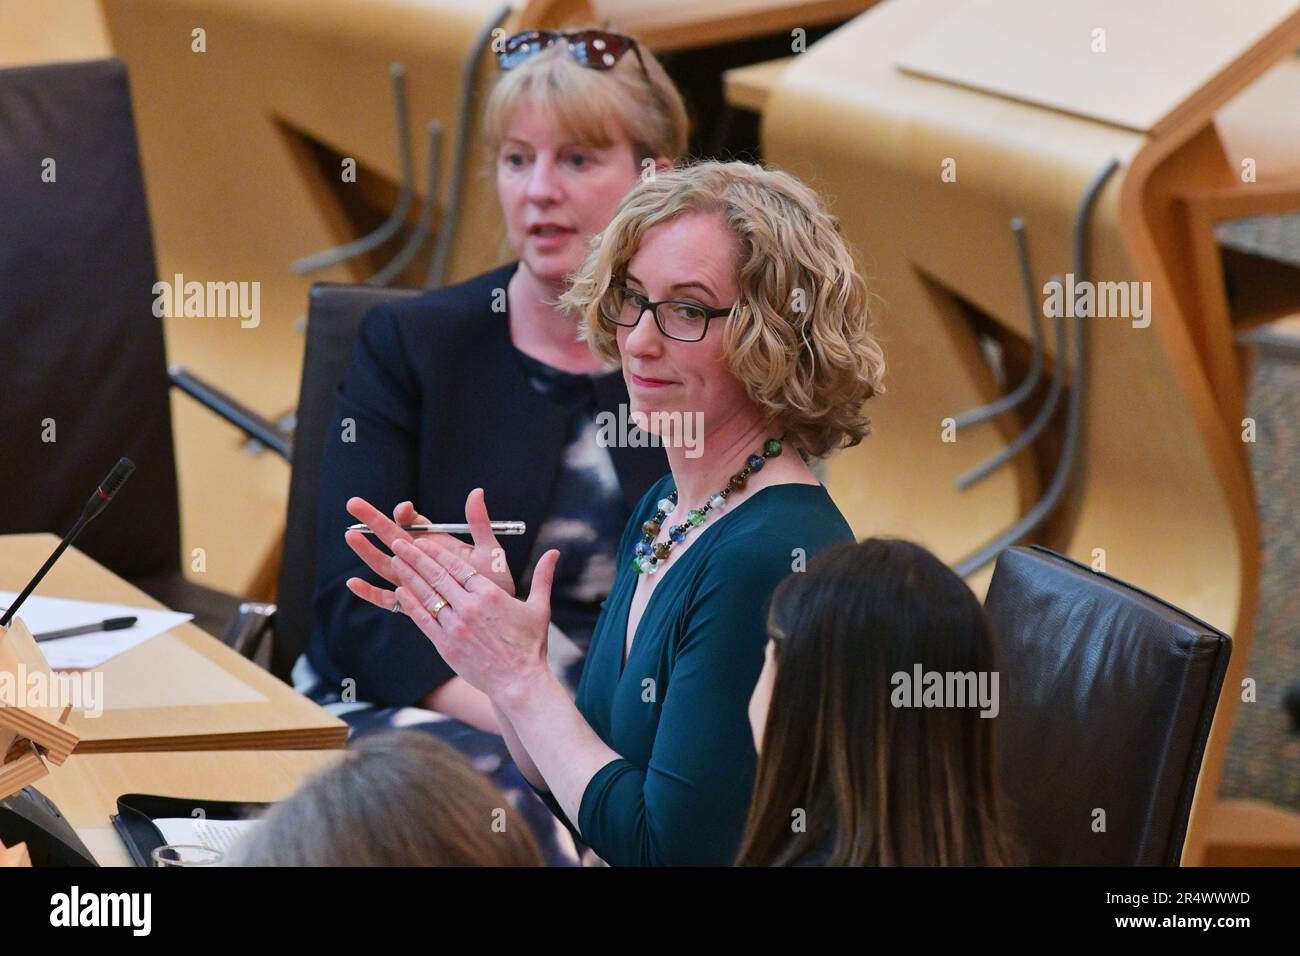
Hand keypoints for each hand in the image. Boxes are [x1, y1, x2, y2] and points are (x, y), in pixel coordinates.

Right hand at [344, 489, 515, 612]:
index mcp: (437, 543)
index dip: (405, 514)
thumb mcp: (490, 550)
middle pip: (391, 537)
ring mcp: (414, 581)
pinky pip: (387, 598)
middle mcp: (421, 560)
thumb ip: (479, 523)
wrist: (498, 615)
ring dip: (366, 550)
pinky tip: (353, 583)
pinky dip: (370, 592)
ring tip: (351, 535)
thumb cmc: (495, 582)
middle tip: (353, 503)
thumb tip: (476, 492)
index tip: (404, 510)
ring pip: (384, 563)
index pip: (413, 522)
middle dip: (373, 520)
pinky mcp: (412, 603)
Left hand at [389, 535, 558, 701]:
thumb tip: (555, 553)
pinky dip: (410, 604)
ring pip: (426, 594)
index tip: (423, 541)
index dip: (437, 552)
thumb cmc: (530, 646)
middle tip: (398, 541)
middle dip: (415, 557)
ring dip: (408, 575)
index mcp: (490, 594)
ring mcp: (456, 626)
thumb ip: (543, 577)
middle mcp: (470, 607)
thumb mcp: (539, 607)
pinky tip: (400, 591)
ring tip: (395, 560)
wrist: (519, 682)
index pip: (458, 566)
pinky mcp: (446, 644)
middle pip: (437, 575)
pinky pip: (423, 619)